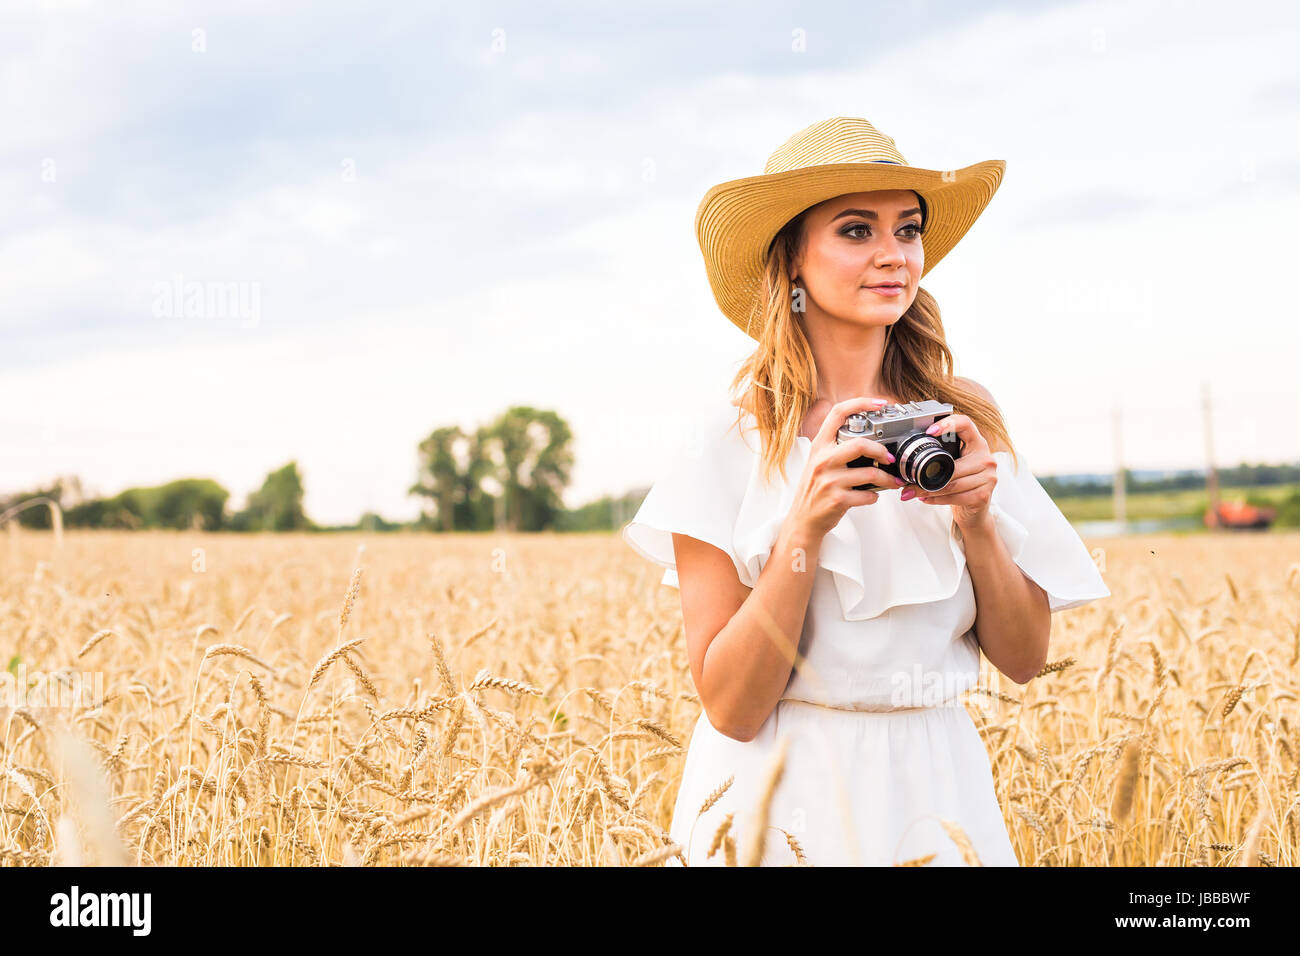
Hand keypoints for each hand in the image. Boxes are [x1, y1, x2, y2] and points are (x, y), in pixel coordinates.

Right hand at [787, 396, 906, 538]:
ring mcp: (829, 480)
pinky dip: (875, 496)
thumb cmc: (815, 489)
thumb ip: (836, 447)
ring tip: (891, 482)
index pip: (837, 413)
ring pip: (870, 473)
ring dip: (887, 480)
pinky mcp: (837, 500)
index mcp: (819, 446)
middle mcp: (822, 460)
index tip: (879, 403)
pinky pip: (868, 495)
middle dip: (881, 451)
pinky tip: (871, 496)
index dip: (861, 403)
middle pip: (860, 444)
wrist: (803, 519)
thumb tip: (868, 437)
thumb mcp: (819, 462)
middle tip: (889, 458)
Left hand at [898, 413, 996, 528]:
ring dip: (927, 490)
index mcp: (977, 443)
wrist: (975, 508)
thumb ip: (940, 455)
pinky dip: (936, 499)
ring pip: (951, 484)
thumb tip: (905, 458)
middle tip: (905, 481)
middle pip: (952, 465)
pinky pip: (955, 497)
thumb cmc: (961, 481)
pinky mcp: (984, 494)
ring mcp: (988, 477)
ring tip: (912, 492)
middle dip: (925, 475)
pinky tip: (926, 499)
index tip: (929, 431)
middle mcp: (986, 457)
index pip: (966, 424)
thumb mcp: (954, 463)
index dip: (948, 424)